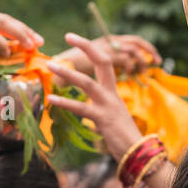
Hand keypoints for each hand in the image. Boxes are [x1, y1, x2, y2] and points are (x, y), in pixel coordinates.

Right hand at [0, 6, 42, 69]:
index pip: (0, 19)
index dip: (19, 29)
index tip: (33, 40)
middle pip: (6, 19)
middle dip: (26, 31)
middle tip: (40, 43)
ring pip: (2, 23)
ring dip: (20, 35)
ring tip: (32, 47)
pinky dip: (2, 43)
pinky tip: (9, 53)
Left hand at [45, 33, 143, 160]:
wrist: (137, 152)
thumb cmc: (121, 135)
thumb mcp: (111, 114)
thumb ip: (99, 105)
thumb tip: (85, 103)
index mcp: (112, 91)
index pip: (104, 61)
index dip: (90, 48)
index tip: (73, 37)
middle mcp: (111, 93)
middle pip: (102, 62)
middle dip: (86, 47)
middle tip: (68, 35)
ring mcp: (107, 105)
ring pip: (87, 83)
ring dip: (68, 73)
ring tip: (51, 65)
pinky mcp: (103, 119)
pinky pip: (81, 108)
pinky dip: (65, 102)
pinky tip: (51, 99)